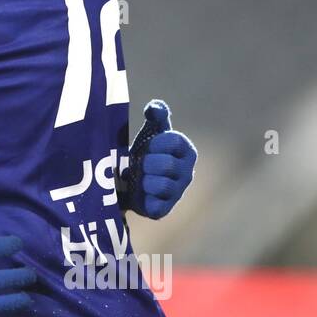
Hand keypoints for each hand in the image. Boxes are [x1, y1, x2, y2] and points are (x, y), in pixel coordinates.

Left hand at [120, 99, 197, 218]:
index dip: (158, 143)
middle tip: (141, 164)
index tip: (148, 145)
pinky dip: (144, 198)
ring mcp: (178, 192)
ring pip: (159, 185)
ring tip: (140, 178)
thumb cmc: (146, 152)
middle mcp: (187, 172)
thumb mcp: (151, 132)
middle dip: (147, 162)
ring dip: (143, 179)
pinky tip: (141, 193)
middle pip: (166, 164)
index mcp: (187, 151)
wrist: (129, 181)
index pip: (176, 142)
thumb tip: (155, 107)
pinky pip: (155, 205)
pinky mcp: (164, 210)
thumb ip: (157, 117)